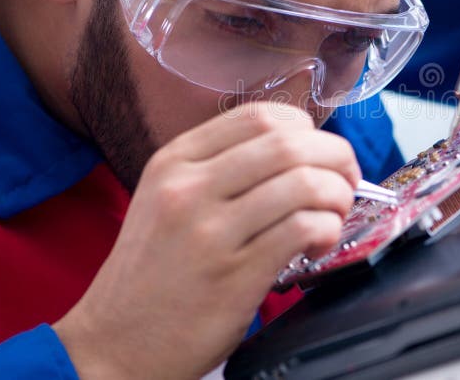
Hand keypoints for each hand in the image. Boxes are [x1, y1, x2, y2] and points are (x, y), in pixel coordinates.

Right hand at [53, 102, 359, 379]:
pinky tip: (320, 243)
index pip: (260, 116)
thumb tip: (296, 153)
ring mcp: (209, 231)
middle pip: (289, 143)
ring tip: (334, 215)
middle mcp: (188, 187)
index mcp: (174, 161)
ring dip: (336, 195)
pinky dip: (327, 228)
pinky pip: (301, 228)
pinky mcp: (233, 275)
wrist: (113, 344)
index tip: (320, 151)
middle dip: (335, 156)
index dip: (306, 129)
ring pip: (302, 183)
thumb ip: (220, 169)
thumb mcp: (166, 200)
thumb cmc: (152, 273)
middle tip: (345, 179)